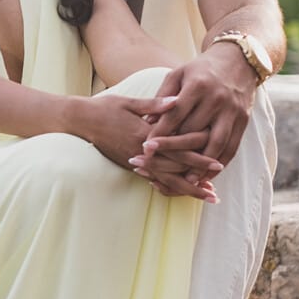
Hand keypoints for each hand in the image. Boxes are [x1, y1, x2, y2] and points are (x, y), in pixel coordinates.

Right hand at [78, 94, 218, 201]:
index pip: (177, 150)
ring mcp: (135, 161)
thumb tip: (177, 101)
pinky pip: (152, 179)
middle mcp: (141, 152)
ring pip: (164, 179)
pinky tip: (181, 190)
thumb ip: (155, 105)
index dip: (198, 158)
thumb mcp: (129, 102)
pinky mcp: (130, 164)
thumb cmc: (105, 107)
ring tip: (203, 197)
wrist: (80, 122)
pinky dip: (168, 186)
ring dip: (185, 189)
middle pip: (174, 170)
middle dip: (196, 181)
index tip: (217, 164)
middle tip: (215, 192)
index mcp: (145, 134)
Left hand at [142, 47, 257, 167]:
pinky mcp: (243, 121)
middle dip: (175, 151)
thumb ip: (162, 97)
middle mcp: (217, 99)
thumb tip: (147, 121)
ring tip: (187, 180)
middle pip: (194, 131)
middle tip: (160, 166)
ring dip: (201, 165)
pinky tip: (209, 175)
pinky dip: (220, 163)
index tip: (145, 147)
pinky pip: (232, 146)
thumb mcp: (178, 74)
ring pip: (215, 143)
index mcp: (198, 86)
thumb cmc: (200, 69)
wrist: (238, 61)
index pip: (176, 114)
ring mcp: (232, 111)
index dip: (160, 132)